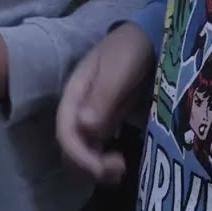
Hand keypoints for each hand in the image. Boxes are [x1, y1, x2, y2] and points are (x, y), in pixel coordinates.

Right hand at [57, 22, 154, 183]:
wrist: (146, 40)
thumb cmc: (129, 50)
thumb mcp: (117, 70)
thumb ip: (103, 96)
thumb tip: (85, 127)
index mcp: (74, 94)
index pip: (65, 131)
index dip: (77, 154)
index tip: (99, 167)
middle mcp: (77, 109)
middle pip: (70, 147)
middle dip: (88, 165)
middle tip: (119, 168)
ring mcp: (90, 117)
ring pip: (81, 153)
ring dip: (95, 168)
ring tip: (121, 170)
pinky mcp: (105, 122)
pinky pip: (95, 149)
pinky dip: (104, 163)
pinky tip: (121, 165)